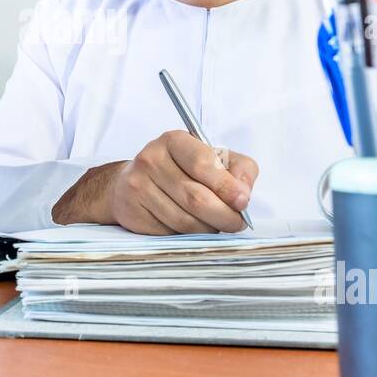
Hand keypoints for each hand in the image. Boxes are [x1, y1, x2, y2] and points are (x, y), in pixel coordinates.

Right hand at [52, 131, 257, 234]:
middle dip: (224, 215)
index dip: (227, 186)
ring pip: (185, 221)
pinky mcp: (132, 212)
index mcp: (174, 140)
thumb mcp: (214, 157)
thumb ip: (239, 168)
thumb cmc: (182, 169)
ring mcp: (137, 187)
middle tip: (236, 222)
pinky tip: (191, 226)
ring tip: (215, 224)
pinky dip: (187, 236)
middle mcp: (151, 160)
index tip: (243, 201)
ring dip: (208, 228)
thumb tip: (244, 193)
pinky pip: (169, 233)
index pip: (203, 164)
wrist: (133, 181)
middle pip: (196, 198)